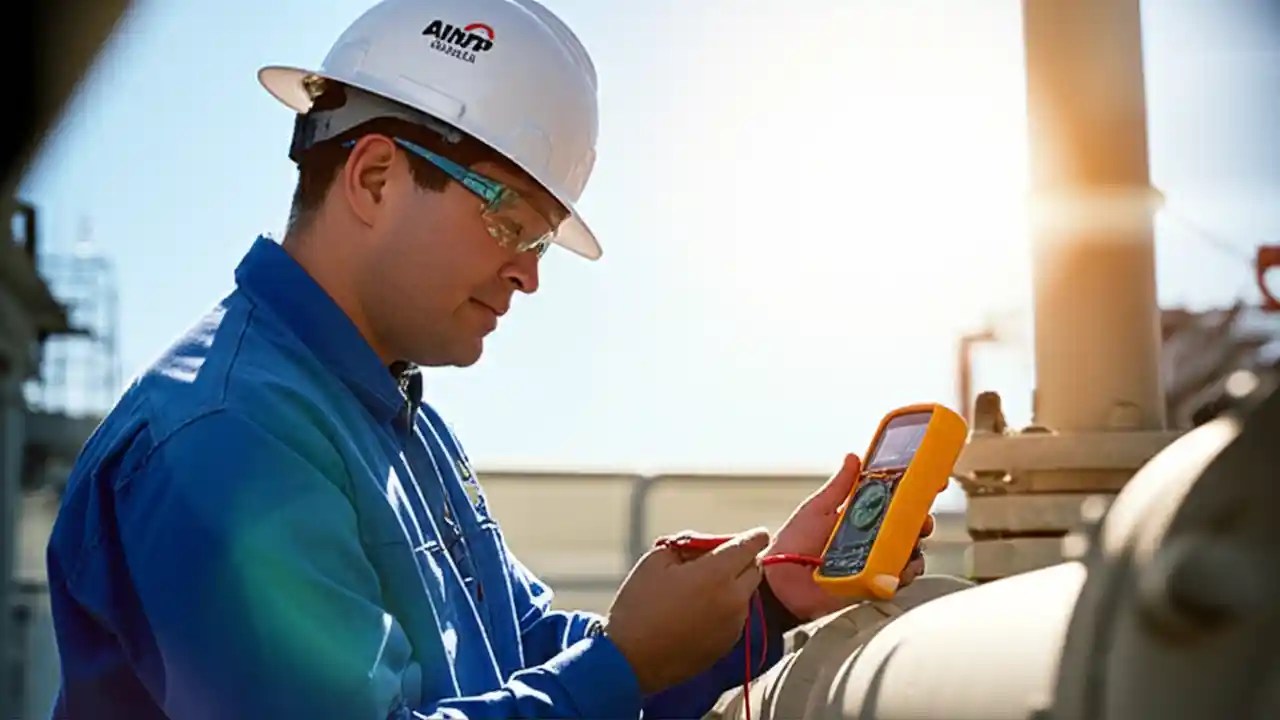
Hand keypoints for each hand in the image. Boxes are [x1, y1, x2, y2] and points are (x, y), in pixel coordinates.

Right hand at [603, 527, 768, 693]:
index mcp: (717, 574)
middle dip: (743, 559)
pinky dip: (726, 608)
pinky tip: (698, 611)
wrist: (629, 660)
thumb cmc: (639, 605)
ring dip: (733, 585)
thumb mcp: (656, 560)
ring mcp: (733, 625)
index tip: (756, 534)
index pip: (751, 546)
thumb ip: (688, 544)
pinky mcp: (727, 644)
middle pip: (755, 569)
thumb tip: (704, 546)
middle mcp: (733, 599)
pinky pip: (736, 617)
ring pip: (746, 594)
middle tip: (718, 558)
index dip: (755, 536)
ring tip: (700, 588)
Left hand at [764, 453, 932, 620]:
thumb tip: (854, 456)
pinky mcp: (872, 585)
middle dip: (920, 520)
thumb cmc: (792, 544)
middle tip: (922, 517)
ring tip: (914, 540)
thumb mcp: (817, 509)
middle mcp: (869, 539)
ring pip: (907, 552)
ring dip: (916, 546)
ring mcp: (872, 562)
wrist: (778, 582)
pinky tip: (905, 565)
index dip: (911, 494)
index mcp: (858, 517)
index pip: (892, 503)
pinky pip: (897, 579)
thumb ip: (838, 487)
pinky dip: (906, 572)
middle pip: (906, 528)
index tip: (929, 483)